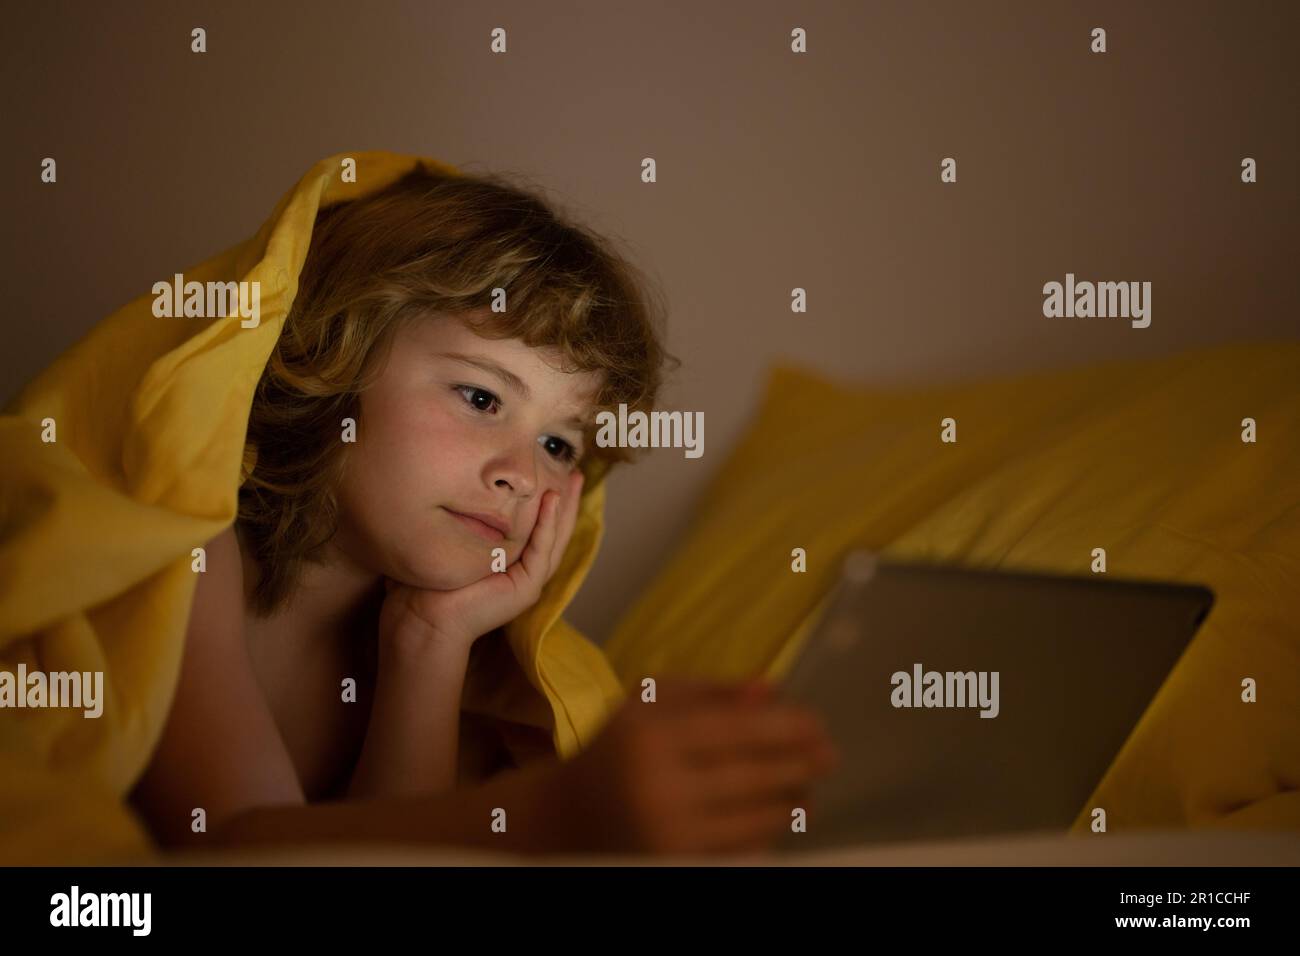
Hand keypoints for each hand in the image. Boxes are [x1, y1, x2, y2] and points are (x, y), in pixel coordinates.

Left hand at [379, 468, 584, 656]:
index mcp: (512, 565)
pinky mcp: (526, 587)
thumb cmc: (431, 582)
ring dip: (565, 508)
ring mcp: (528, 581)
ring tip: (574, 481)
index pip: (539, 530)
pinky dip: (548, 523)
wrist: (424, 617)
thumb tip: (460, 492)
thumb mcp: (455, 544)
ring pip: (555, 539)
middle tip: (577, 474)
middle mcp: (524, 573)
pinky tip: (551, 499)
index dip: (550, 505)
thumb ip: (468, 525)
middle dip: (567, 502)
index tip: (554, 475)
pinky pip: (541, 549)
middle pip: (556, 533)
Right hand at [554, 678, 840, 855]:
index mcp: (648, 739)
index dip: (786, 726)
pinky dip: (767, 831)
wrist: (567, 820)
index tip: (817, 722)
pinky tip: (779, 814)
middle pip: (754, 778)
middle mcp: (659, 792)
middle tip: (829, 755)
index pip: (736, 731)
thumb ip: (710, 692)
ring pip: (757, 821)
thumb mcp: (648, 703)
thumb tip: (772, 689)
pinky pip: (743, 851)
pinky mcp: (679, 867)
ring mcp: (670, 839)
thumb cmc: (617, 749)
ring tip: (807, 787)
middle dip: (801, 765)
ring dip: (792, 802)